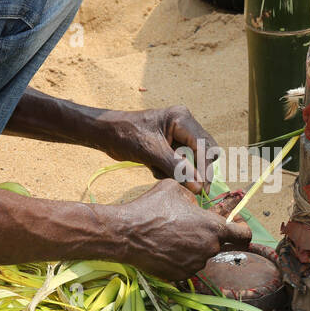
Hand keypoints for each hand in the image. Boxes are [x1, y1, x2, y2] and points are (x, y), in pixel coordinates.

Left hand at [102, 105, 219, 193]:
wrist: (104, 132)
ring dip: (181, 171)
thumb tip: (199, 187)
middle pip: (204, 152)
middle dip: (197, 171)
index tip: (203, 189)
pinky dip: (170, 170)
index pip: (204, 146)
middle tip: (194, 191)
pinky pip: (180, 163)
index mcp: (182, 119)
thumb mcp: (152, 152)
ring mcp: (178, 135)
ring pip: (192, 160)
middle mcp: (184, 125)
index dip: (205, 169)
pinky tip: (153, 168)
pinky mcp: (170, 146)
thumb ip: (177, 169)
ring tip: (159, 171)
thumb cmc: (126, 135)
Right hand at [117, 180, 252, 280]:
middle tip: (193, 226)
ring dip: (194, 246)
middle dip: (210, 235)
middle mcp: (209, 248)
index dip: (242, 228)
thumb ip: (193, 193)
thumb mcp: (175, 188)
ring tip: (173, 234)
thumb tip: (197, 196)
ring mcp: (195, 264)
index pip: (244, 235)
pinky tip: (165, 247)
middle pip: (220, 244)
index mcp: (213, 227)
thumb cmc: (151, 207)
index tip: (235, 224)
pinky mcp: (180, 275)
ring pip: (202, 255)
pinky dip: (181, 257)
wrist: (127, 233)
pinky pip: (187, 265)